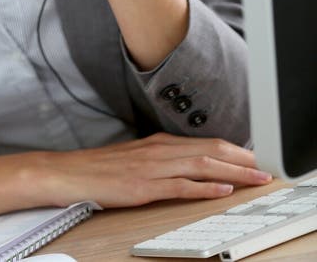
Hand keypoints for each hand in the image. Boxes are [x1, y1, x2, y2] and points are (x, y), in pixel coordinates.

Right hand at [40, 133, 271, 207]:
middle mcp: (159, 150)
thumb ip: (162, 159)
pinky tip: (220, 190)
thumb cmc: (100, 169)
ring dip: (232, 172)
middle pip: (209, 150)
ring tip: (254, 178)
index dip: (233, 150)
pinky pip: (179, 186)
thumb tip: (188, 165)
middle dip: (240, 159)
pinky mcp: (142, 187)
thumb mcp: (136, 158)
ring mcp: (151, 168)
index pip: (204, 142)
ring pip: (200, 165)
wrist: (68, 173)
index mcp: (159, 143)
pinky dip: (203, 188)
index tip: (253, 156)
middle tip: (264, 167)